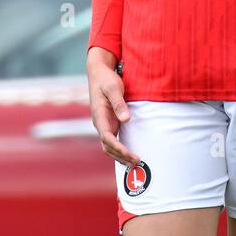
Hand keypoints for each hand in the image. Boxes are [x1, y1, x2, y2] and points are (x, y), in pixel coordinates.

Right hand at [86, 48, 140, 165]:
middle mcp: (100, 123)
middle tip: (137, 162)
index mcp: (99, 116)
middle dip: (121, 156)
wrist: (99, 72)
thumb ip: (118, 103)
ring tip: (135, 163)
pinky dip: (121, 149)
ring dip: (121, 156)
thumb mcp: (113, 88)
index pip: (107, 138)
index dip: (118, 148)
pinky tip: (130, 154)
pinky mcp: (110, 122)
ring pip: (110, 146)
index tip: (129, 154)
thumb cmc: (106, 79)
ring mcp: (104, 124)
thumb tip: (125, 120)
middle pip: (108, 146)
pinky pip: (114, 140)